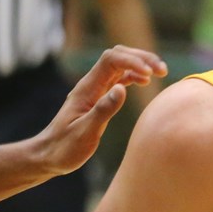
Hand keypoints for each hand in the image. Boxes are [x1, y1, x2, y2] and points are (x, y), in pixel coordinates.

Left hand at [32, 46, 168, 175]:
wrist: (49, 155)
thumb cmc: (64, 148)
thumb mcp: (85, 132)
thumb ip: (104, 110)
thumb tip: (123, 89)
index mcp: (87, 89)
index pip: (111, 60)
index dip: (132, 61)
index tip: (150, 74)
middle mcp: (91, 85)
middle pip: (118, 56)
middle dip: (141, 58)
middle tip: (163, 70)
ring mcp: (95, 90)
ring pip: (120, 66)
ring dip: (140, 65)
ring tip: (161, 73)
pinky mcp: (100, 98)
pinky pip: (119, 79)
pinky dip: (134, 76)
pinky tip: (146, 82)